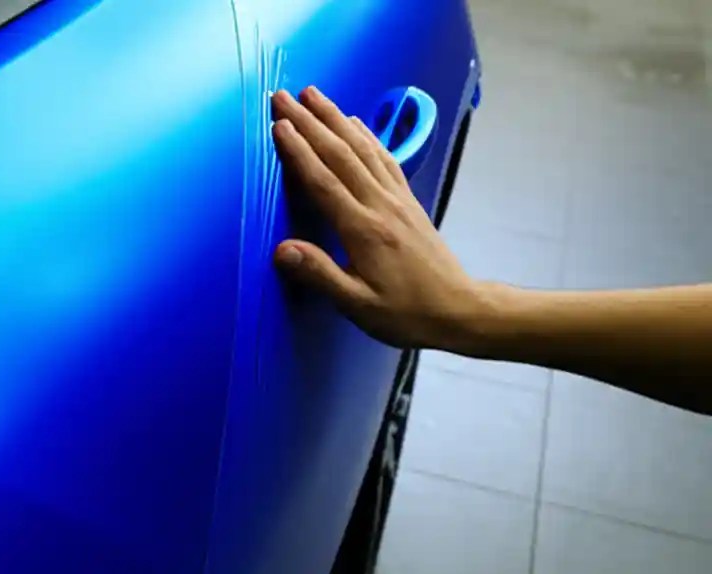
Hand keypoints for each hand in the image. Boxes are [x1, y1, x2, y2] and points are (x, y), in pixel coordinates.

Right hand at [269, 86, 491, 350]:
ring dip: (336, 118)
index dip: (299, 151)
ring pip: (362, 148)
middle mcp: (380, 205)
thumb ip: (320, 275)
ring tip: (314, 94)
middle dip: (310, 122)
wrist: (459, 310)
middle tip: (283, 95)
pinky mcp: (407, 201)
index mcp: (363, 230)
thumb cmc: (406, 314)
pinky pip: (384, 158)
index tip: (279, 124)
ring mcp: (397, 199)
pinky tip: (354, 122)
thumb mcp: (358, 305)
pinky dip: (366, 135)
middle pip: (340, 154)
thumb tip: (282, 249)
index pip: (324, 182)